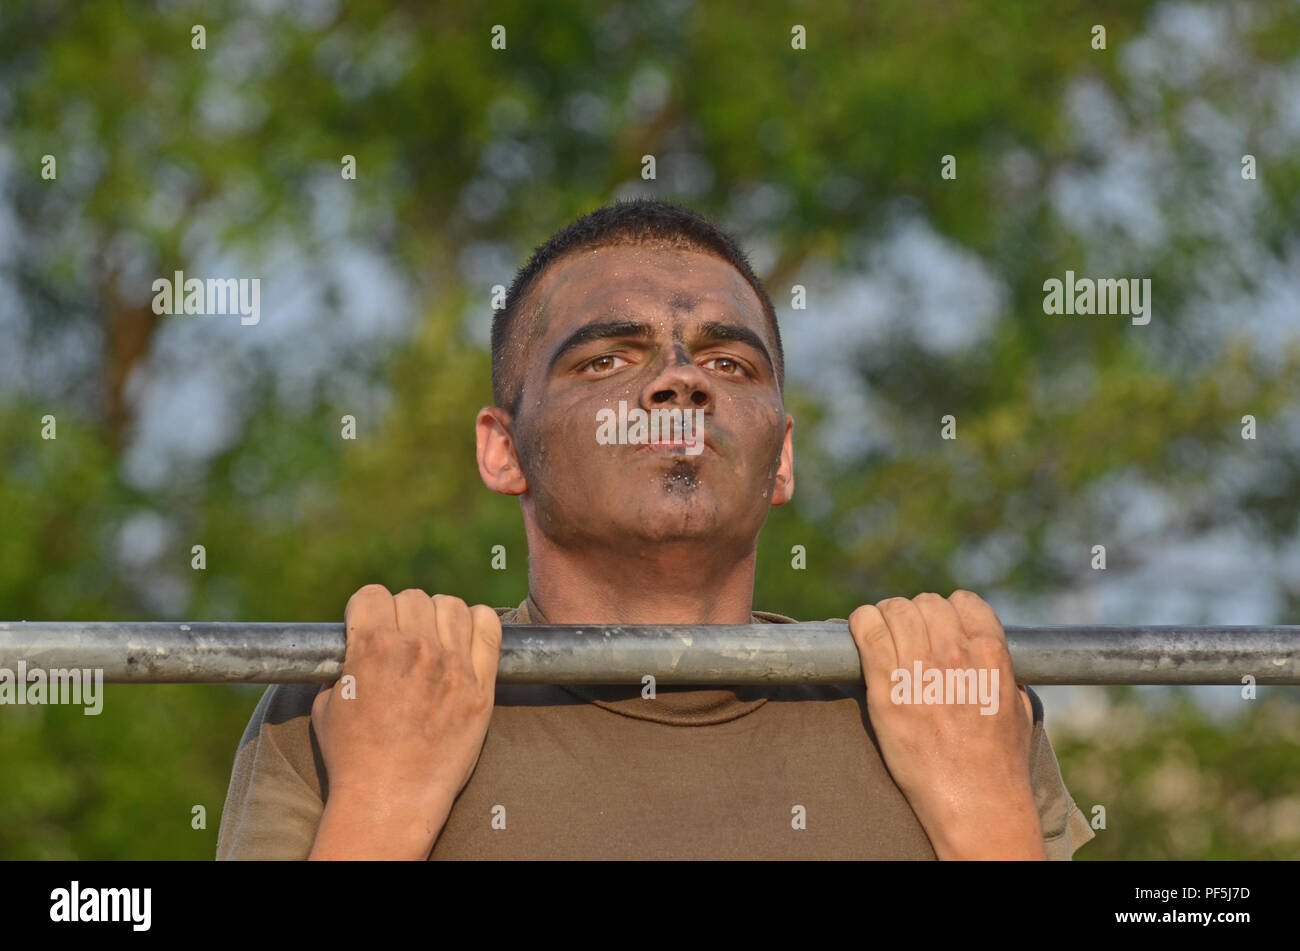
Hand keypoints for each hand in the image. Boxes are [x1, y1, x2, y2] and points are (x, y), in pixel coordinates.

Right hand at [308, 584, 502, 858]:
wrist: (390, 799)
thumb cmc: (352, 758)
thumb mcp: (327, 705)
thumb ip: (343, 667)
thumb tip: (354, 652)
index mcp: (374, 647)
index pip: (372, 594)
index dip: (366, 610)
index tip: (369, 625)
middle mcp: (416, 648)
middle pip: (413, 598)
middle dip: (401, 614)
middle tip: (401, 639)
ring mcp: (453, 665)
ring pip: (452, 606)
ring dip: (439, 616)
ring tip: (433, 638)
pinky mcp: (482, 686)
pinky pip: (490, 627)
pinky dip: (478, 623)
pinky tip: (466, 637)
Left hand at [849, 590, 1043, 859]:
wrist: (975, 801)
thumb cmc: (1000, 763)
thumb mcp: (1019, 709)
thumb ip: (1005, 674)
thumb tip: (993, 660)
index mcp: (990, 654)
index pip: (963, 601)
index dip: (949, 612)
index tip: (939, 627)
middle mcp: (954, 655)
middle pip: (925, 603)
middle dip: (916, 615)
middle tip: (908, 635)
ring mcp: (918, 670)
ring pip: (894, 610)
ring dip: (887, 617)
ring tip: (883, 633)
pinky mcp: (886, 690)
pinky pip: (867, 632)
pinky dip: (861, 623)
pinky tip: (861, 631)